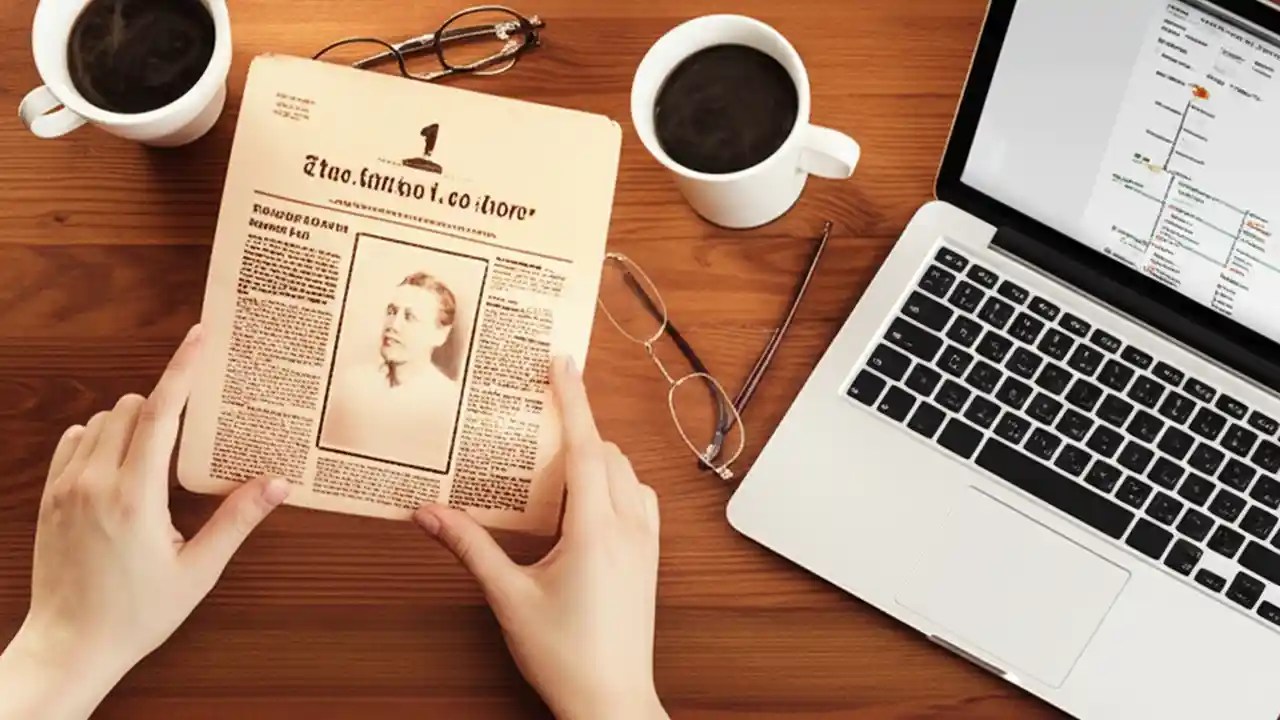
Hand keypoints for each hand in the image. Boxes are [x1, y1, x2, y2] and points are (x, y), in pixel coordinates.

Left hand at [0, 325, 290, 719]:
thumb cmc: (138, 613)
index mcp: (134, 498)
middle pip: (129, 408)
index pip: (159, 414)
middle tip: (191, 428)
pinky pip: (73, 442)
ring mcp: (66, 488)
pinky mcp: (49, 498)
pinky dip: (98, 439)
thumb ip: (237, 521)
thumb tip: (278, 484)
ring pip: (100, 421)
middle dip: (162, 405)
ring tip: (156, 459)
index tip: (199, 337)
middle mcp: (95, 483)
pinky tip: (120, 467)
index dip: (181, 370)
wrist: (70, 646)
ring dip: (130, 423)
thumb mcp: (198, 571)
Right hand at [414, 357, 666, 719]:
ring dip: (599, 461)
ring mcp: (646, 545)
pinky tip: (587, 506)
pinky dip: (616, 487)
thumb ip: (470, 548)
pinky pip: (640, 502)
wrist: (611, 702)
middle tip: (539, 424)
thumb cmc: (565, 656)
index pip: (587, 447)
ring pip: (629, 476)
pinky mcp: (650, 561)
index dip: (574, 400)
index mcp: (596, 530)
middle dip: (578, 432)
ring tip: (558, 468)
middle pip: (608, 456)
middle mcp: (629, 529)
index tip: (562, 363)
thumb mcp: (508, 598)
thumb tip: (428, 513)